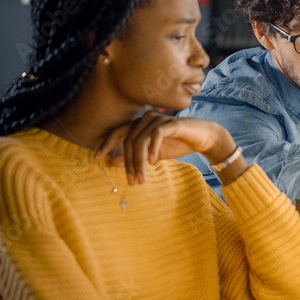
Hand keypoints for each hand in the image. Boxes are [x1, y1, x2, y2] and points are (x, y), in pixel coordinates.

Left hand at [96, 112, 236, 184]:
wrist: (203, 138)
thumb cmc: (179, 144)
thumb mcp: (153, 155)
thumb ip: (134, 157)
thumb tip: (111, 162)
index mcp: (140, 124)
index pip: (118, 132)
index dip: (106, 144)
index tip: (96, 157)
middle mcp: (146, 118)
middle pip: (128, 140)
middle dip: (127, 163)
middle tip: (131, 181)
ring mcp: (158, 119)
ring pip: (140, 141)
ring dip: (139, 162)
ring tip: (142, 178)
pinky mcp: (170, 123)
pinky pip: (155, 135)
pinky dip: (152, 149)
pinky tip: (153, 161)